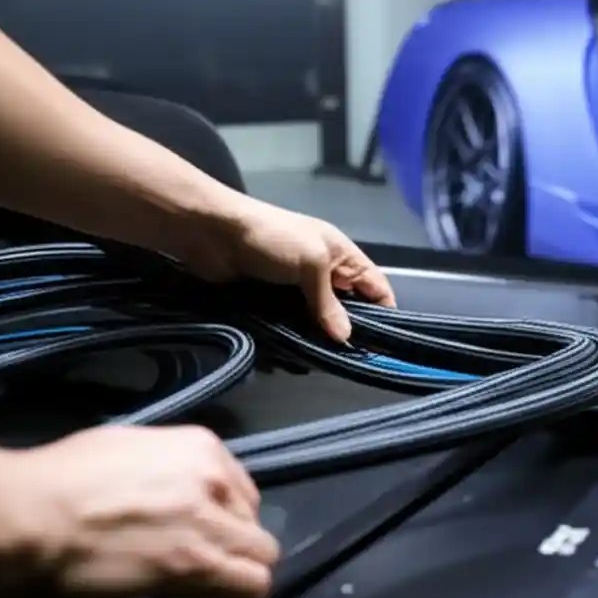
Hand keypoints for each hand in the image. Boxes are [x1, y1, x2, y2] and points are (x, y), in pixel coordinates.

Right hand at [7, 425, 277, 597]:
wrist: (30, 514)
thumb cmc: (59, 479)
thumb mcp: (125, 448)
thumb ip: (165, 467)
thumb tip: (170, 489)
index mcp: (199, 448)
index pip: (243, 492)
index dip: (227, 518)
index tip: (207, 535)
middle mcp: (214, 482)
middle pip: (256, 527)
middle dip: (236, 548)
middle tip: (207, 565)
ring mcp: (208, 524)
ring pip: (260, 560)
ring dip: (238, 576)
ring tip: (208, 588)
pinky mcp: (195, 566)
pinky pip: (244, 588)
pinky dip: (230, 597)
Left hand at [199, 197, 396, 342]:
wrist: (213, 233)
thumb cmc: (272, 239)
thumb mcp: (311, 263)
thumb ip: (329, 302)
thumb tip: (345, 338)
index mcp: (341, 256)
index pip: (376, 286)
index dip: (385, 312)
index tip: (383, 344)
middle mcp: (322, 274)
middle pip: (347, 310)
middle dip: (346, 333)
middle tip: (345, 361)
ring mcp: (295, 291)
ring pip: (316, 323)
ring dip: (315, 341)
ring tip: (314, 363)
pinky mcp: (269, 304)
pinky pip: (288, 328)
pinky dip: (290, 341)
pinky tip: (289, 359)